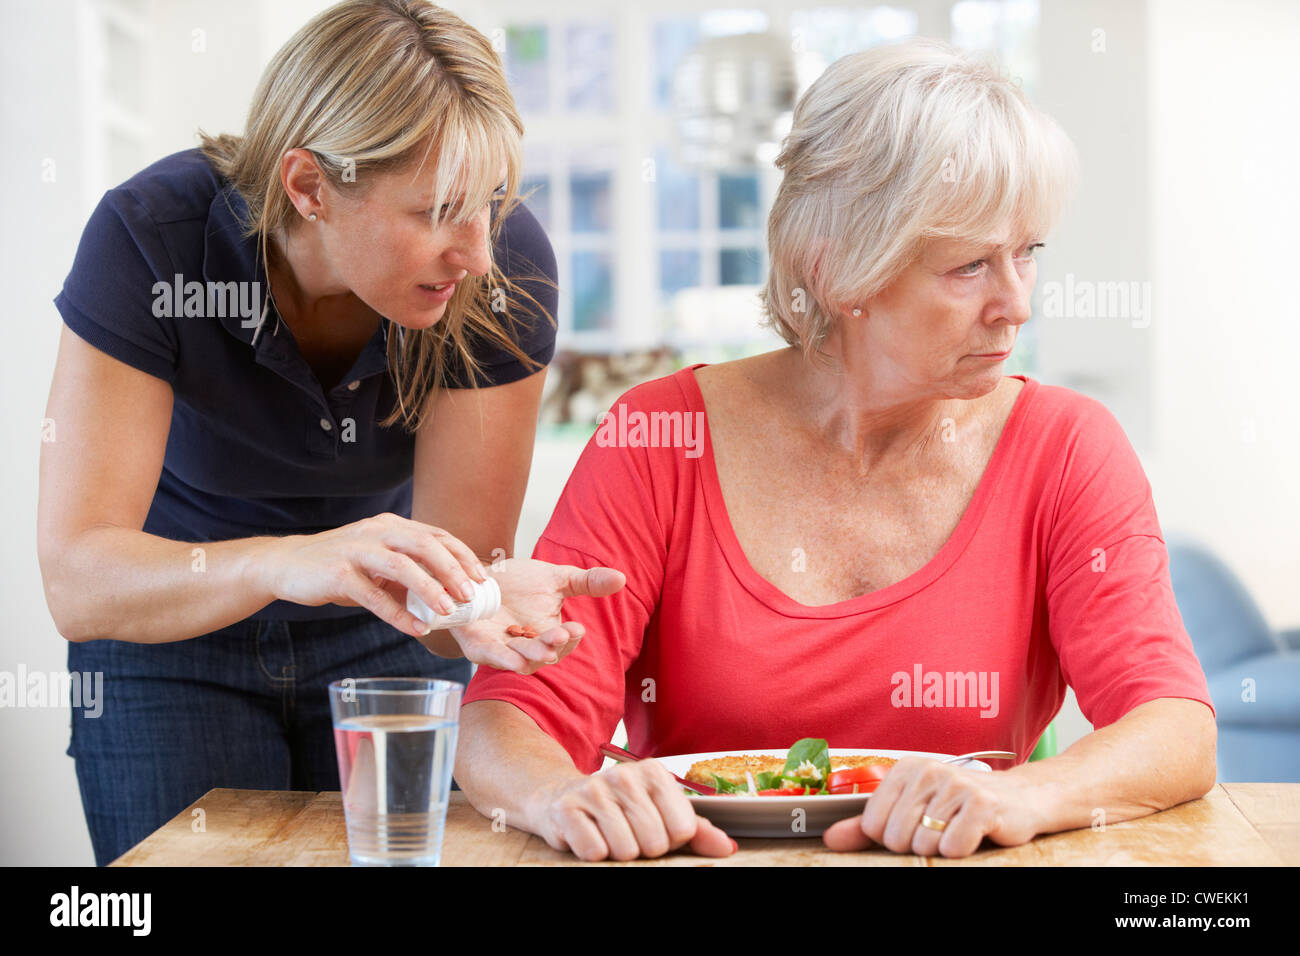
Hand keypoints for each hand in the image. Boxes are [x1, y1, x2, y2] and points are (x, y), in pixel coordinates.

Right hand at [257, 512, 486, 637]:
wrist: (287, 565)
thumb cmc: (341, 566)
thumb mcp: (378, 562)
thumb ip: (408, 572)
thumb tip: (448, 596)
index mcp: (391, 526)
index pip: (436, 535)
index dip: (462, 555)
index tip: (482, 578)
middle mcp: (377, 532)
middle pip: (425, 545)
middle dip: (453, 569)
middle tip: (472, 595)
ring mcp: (357, 551)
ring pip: (402, 566)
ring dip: (430, 589)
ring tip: (449, 612)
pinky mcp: (338, 574)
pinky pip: (373, 596)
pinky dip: (398, 614)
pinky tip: (416, 629)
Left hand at [447, 557, 625, 672]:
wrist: (478, 577)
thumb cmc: (519, 582)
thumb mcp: (557, 578)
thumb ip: (587, 582)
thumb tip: (621, 578)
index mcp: (548, 634)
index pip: (564, 641)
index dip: (570, 638)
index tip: (577, 628)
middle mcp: (527, 647)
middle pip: (543, 654)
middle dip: (552, 646)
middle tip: (560, 637)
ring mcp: (502, 650)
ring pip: (519, 660)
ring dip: (532, 657)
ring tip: (544, 652)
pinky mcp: (479, 647)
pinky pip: (490, 657)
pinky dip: (501, 659)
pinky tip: (512, 659)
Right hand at [527, 760, 736, 861]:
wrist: (564, 799)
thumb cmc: (621, 810)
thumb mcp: (660, 813)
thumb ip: (696, 831)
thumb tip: (727, 848)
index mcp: (655, 773)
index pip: (682, 829)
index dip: (669, 840)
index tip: (653, 828)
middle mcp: (625, 775)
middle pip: (655, 843)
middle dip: (643, 849)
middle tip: (628, 834)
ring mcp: (594, 789)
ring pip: (625, 850)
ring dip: (617, 853)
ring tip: (608, 836)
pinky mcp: (566, 809)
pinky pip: (594, 852)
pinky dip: (592, 854)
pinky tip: (588, 836)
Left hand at [821, 757, 1045, 857]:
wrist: (1021, 799)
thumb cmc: (961, 806)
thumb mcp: (913, 809)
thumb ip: (869, 826)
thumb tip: (830, 839)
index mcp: (905, 769)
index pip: (872, 824)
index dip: (892, 837)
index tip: (916, 825)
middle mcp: (928, 771)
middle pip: (897, 838)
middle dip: (918, 844)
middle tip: (943, 829)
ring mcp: (956, 786)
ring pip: (924, 845)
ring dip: (943, 848)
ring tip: (960, 830)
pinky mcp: (983, 805)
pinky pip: (953, 847)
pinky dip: (963, 851)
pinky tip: (975, 834)